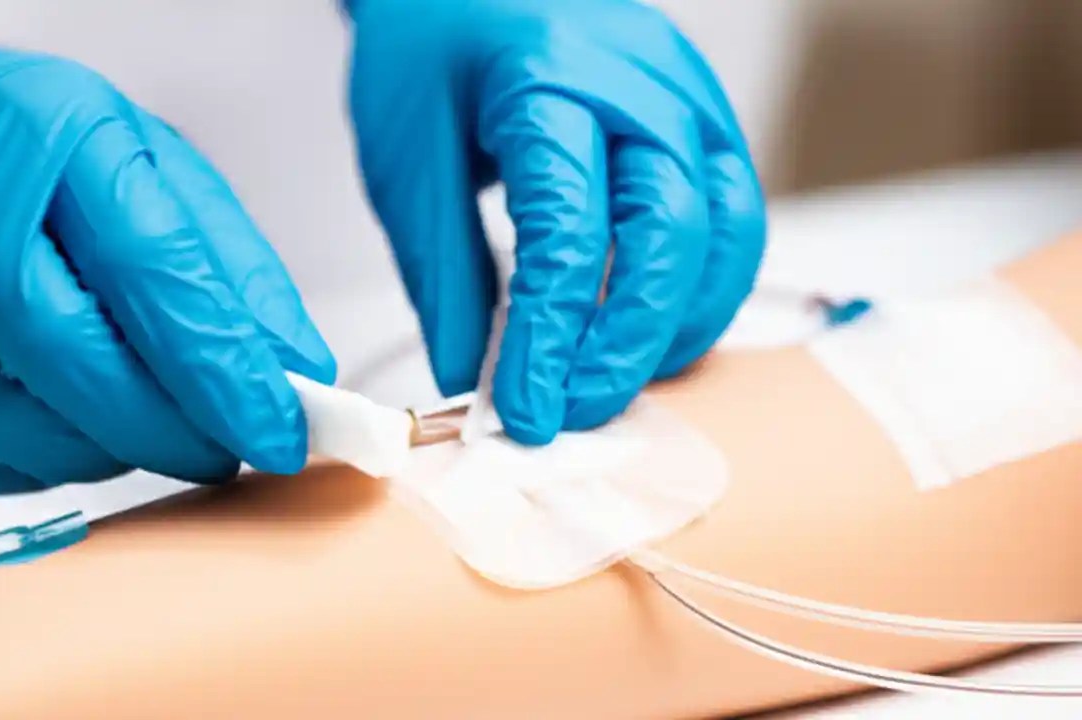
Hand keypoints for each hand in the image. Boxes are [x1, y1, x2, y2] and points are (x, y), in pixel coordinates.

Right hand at [0, 16, 334, 496]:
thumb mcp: (149, 162)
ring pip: (31, 433)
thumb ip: (228, 265)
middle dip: (178, 430)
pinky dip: (57, 462)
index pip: (154, 279)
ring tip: (159, 424)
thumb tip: (293, 368)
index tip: (283, 431)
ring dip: (121, 451)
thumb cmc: (28, 145)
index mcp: (53, 144)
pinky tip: (85, 425)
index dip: (226, 372)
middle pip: (84, 369)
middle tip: (232, 448)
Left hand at [348, 0, 765, 443]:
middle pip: (672, 231)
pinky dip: (700, 287)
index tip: (525, 411)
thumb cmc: (428, 51)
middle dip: (627, 343)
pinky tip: (650, 330)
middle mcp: (636, 81)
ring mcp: (684, 93)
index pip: (567, 230)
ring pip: (726, 228)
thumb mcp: (409, 165)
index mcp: (545, 77)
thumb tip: (475, 381)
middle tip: (574, 411)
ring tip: (613, 381)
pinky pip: (732, 214)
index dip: (551, 336)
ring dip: (679, 324)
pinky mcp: (702, 116)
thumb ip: (445, 278)